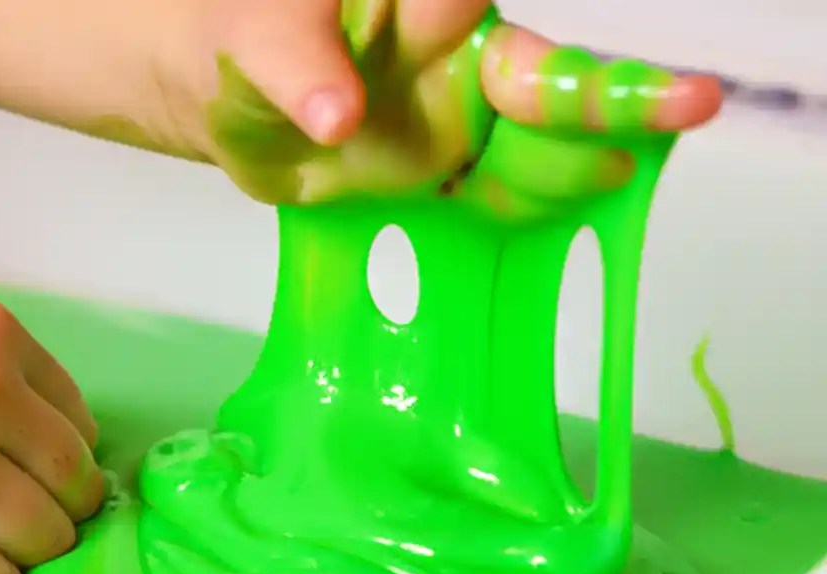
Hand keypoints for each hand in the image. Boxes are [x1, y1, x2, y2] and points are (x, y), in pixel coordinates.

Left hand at [170, 0, 722, 204]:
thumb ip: (295, 65)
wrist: (227, 103)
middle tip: (689, 102)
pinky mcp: (446, 177)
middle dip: (603, 91)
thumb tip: (338, 116)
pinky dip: (542, 206)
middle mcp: (451, 57)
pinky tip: (593, 209)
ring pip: (536, 140)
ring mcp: (455, 120)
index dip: (496, 27)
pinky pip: (503, 195)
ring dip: (583, 157)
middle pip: (538, 73)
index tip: (522, 57)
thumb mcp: (253, 40)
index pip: (466, 4)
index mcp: (412, 3)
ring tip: (631, 173)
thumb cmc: (240, 41)